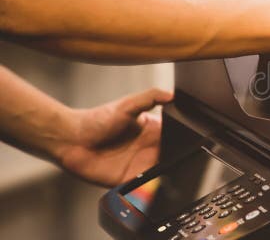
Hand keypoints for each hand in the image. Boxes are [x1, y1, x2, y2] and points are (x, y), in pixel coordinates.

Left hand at [57, 88, 172, 186]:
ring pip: (162, 173)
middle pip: (172, 156)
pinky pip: (146, 187)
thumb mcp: (127, 104)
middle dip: (177, 158)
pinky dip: (151, 187)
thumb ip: (151, 97)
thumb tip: (172, 94)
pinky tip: (150, 181)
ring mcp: (140, 165)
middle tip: (176, 156)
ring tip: (163, 168)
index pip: (176, 136)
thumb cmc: (95, 120)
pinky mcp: (130, 180)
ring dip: (166, 173)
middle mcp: (148, 149)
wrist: (71, 139)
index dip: (183, 139)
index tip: (187, 139)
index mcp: (151, 131)